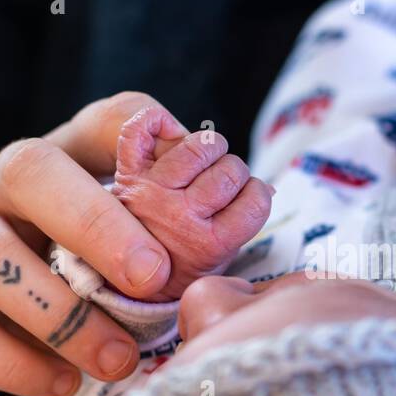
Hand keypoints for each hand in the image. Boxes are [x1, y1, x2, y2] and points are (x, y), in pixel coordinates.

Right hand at [0, 92, 185, 395]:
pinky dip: (12, 362)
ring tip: (119, 358)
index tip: (193, 173)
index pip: (106, 120)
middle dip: (95, 225)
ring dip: (60, 314)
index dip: (144, 133)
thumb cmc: (79, 252)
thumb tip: (251, 202)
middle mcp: (6, 180)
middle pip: (33, 171)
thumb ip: (174, 213)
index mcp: (68, 153)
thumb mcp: (127, 223)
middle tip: (153, 278)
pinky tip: (64, 384)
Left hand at [111, 106, 272, 301]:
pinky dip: (153, 121)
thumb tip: (267, 188)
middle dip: (234, 175)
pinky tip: (168, 131)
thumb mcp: (221, 259)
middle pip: (232, 170)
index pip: (257, 198)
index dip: (256, 195)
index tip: (243, 203)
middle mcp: (178, 217)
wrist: (131, 274)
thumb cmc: (184, 263)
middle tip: (220, 190)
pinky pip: (138, 130)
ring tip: (203, 165)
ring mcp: (151, 193)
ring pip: (200, 146)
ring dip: (209, 148)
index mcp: (208, 245)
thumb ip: (244, 225)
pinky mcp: (128, 174)